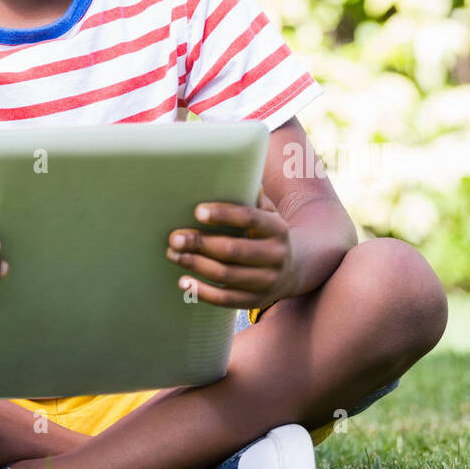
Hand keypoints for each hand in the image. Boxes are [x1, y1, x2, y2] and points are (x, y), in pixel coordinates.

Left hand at [166, 189, 297, 309]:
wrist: (296, 269)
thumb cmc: (269, 232)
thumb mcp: (268, 212)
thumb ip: (252, 195)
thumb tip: (235, 168)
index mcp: (277, 228)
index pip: (250, 218)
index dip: (224, 214)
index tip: (197, 210)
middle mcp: (275, 256)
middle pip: (233, 250)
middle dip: (200, 243)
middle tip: (174, 236)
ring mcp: (267, 281)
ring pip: (226, 275)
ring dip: (195, 265)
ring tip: (173, 254)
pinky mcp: (256, 301)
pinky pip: (226, 300)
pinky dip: (203, 292)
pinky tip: (184, 282)